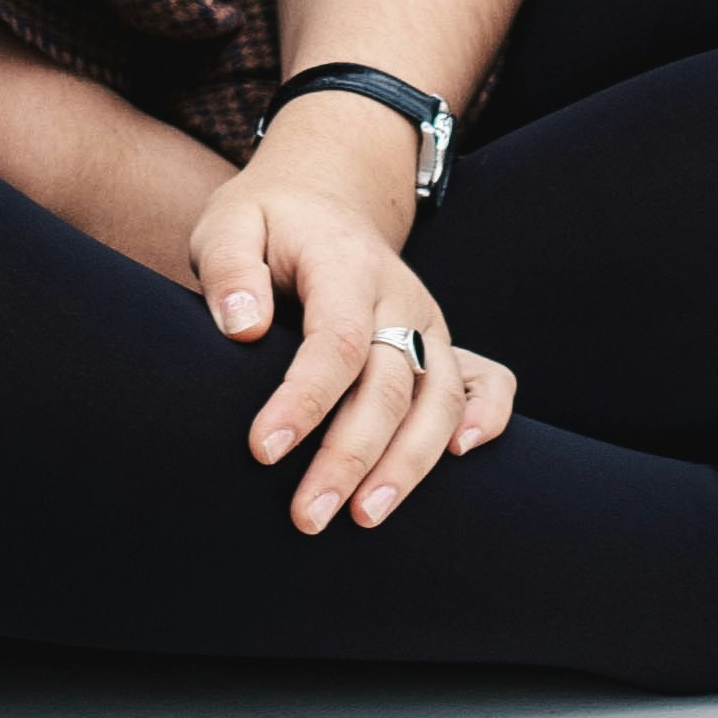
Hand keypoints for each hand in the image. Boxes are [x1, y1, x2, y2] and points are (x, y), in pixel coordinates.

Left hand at [187, 110, 516, 536]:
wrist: (320, 198)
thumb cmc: (268, 224)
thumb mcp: (228, 223)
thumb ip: (229, 269)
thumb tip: (243, 328)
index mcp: (345, 263)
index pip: (335, 340)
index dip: (304, 401)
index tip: (263, 450)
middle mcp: (397, 295)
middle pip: (389, 384)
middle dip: (350, 457)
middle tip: (306, 517)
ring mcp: (426, 321)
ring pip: (439, 398)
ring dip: (408, 465)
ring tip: (365, 519)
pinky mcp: (441, 342)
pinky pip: (488, 380)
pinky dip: (489, 418)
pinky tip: (462, 461)